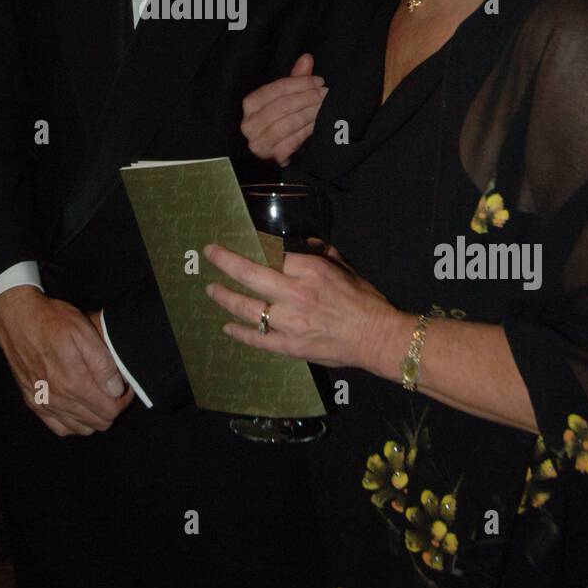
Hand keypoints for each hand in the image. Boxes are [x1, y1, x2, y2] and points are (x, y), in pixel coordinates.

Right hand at [0, 287, 133, 436]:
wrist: (16, 317)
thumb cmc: (51, 320)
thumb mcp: (84, 331)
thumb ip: (102, 364)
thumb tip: (116, 390)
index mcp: (74, 383)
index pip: (110, 411)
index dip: (123, 400)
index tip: (125, 386)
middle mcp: (58, 399)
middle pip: (98, 423)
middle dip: (112, 408)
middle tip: (114, 389)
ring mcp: (43, 402)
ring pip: (80, 429)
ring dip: (94, 417)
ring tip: (97, 395)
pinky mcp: (32, 401)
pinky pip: (59, 428)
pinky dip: (73, 423)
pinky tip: (77, 406)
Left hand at [203, 239, 394, 370]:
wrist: (376, 337)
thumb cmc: (365, 300)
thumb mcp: (344, 267)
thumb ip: (320, 253)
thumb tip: (302, 245)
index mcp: (310, 270)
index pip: (272, 254)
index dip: (253, 247)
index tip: (239, 242)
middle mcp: (294, 294)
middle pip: (249, 274)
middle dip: (225, 261)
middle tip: (210, 253)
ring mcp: (289, 322)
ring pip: (246, 308)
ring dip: (224, 297)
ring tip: (211, 290)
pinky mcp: (289, 346)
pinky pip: (257, 339)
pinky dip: (239, 333)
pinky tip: (227, 327)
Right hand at [241, 53, 327, 165]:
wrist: (276, 151)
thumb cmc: (282, 118)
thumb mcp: (287, 97)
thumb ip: (296, 78)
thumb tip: (307, 58)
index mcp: (250, 104)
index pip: (274, 89)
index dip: (299, 83)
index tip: (319, 81)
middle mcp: (249, 124)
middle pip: (280, 106)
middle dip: (306, 98)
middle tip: (325, 94)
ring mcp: (258, 143)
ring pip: (284, 125)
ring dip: (308, 115)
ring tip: (323, 108)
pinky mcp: (270, 158)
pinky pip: (290, 143)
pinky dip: (305, 132)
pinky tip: (317, 124)